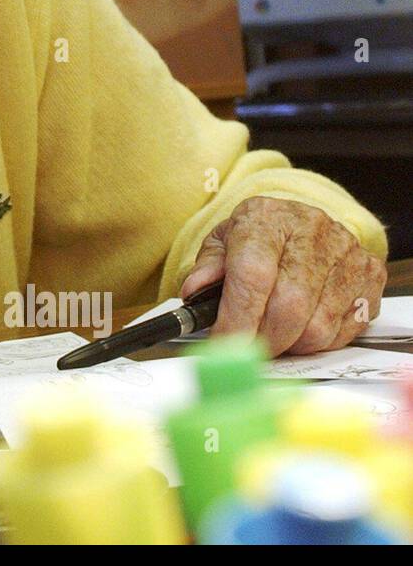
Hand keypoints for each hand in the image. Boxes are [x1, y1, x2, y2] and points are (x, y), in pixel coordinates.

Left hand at [179, 196, 386, 355]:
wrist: (300, 222)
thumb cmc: (257, 238)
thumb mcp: (222, 242)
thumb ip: (207, 268)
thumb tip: (194, 292)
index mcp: (266, 218)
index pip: (252, 275)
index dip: (237, 318)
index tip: (223, 342)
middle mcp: (312, 231)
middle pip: (288, 307)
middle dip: (262, 339)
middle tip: (246, 347)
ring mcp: (347, 253)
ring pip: (317, 327)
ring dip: (289, 344)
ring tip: (272, 335)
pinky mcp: (371, 275)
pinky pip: (343, 331)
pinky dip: (317, 342)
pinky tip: (300, 327)